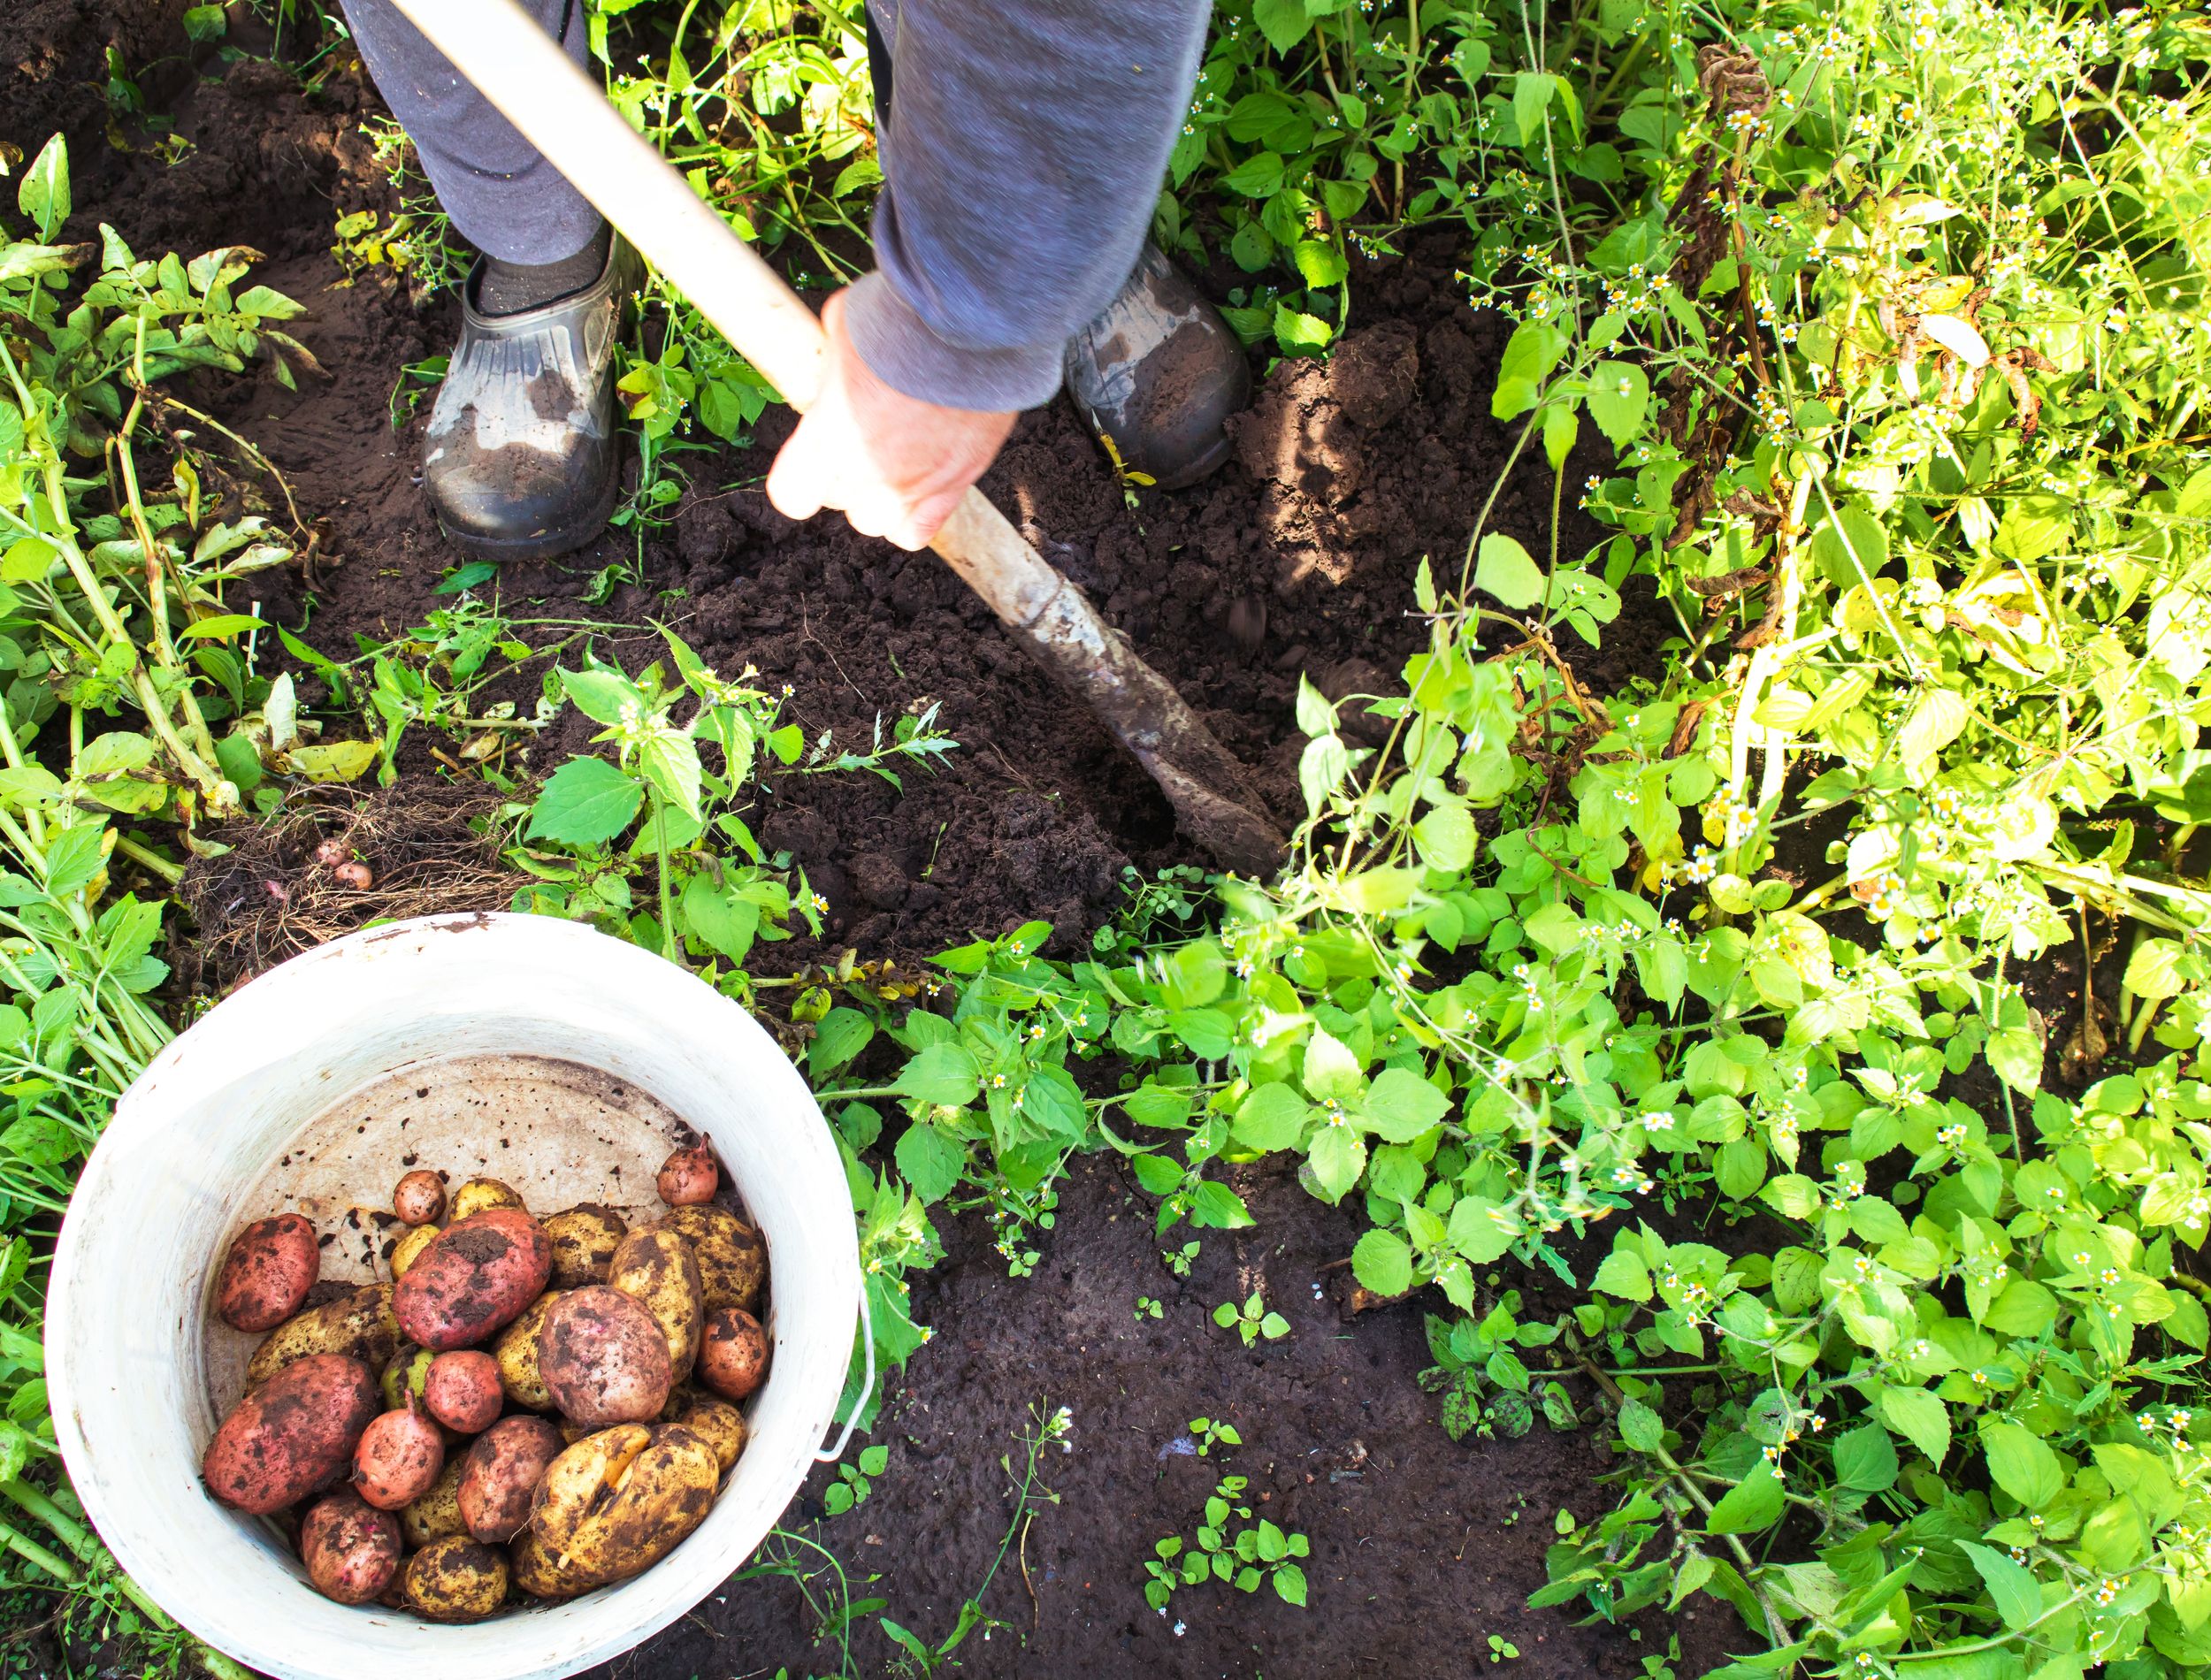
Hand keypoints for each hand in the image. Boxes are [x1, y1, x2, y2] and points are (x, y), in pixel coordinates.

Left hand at [766, 288, 1015, 550]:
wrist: (969, 326)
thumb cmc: (901, 320)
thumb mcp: (839, 328)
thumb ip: (828, 366)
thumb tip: (831, 369)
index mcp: (827, 439)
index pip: (792, 495)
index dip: (797, 478)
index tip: (806, 459)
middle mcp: (868, 473)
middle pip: (841, 502)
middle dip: (842, 475)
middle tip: (857, 440)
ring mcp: (915, 484)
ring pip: (880, 521)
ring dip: (878, 498)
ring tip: (890, 463)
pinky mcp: (957, 482)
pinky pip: (923, 528)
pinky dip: (915, 515)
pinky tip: (917, 486)